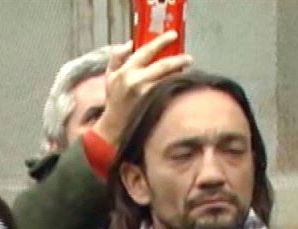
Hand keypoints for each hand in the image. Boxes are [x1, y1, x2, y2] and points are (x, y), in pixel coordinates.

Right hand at [91, 31, 192, 145]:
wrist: (115, 124)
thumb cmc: (114, 99)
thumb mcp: (109, 76)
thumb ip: (117, 57)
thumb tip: (130, 43)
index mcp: (125, 71)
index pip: (145, 51)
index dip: (161, 41)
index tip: (173, 35)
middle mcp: (135, 81)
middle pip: (162, 65)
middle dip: (178, 59)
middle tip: (188, 57)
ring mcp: (145, 93)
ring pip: (168, 77)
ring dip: (180, 71)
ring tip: (187, 67)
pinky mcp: (152, 103)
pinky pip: (168, 89)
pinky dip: (176, 83)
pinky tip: (182, 81)